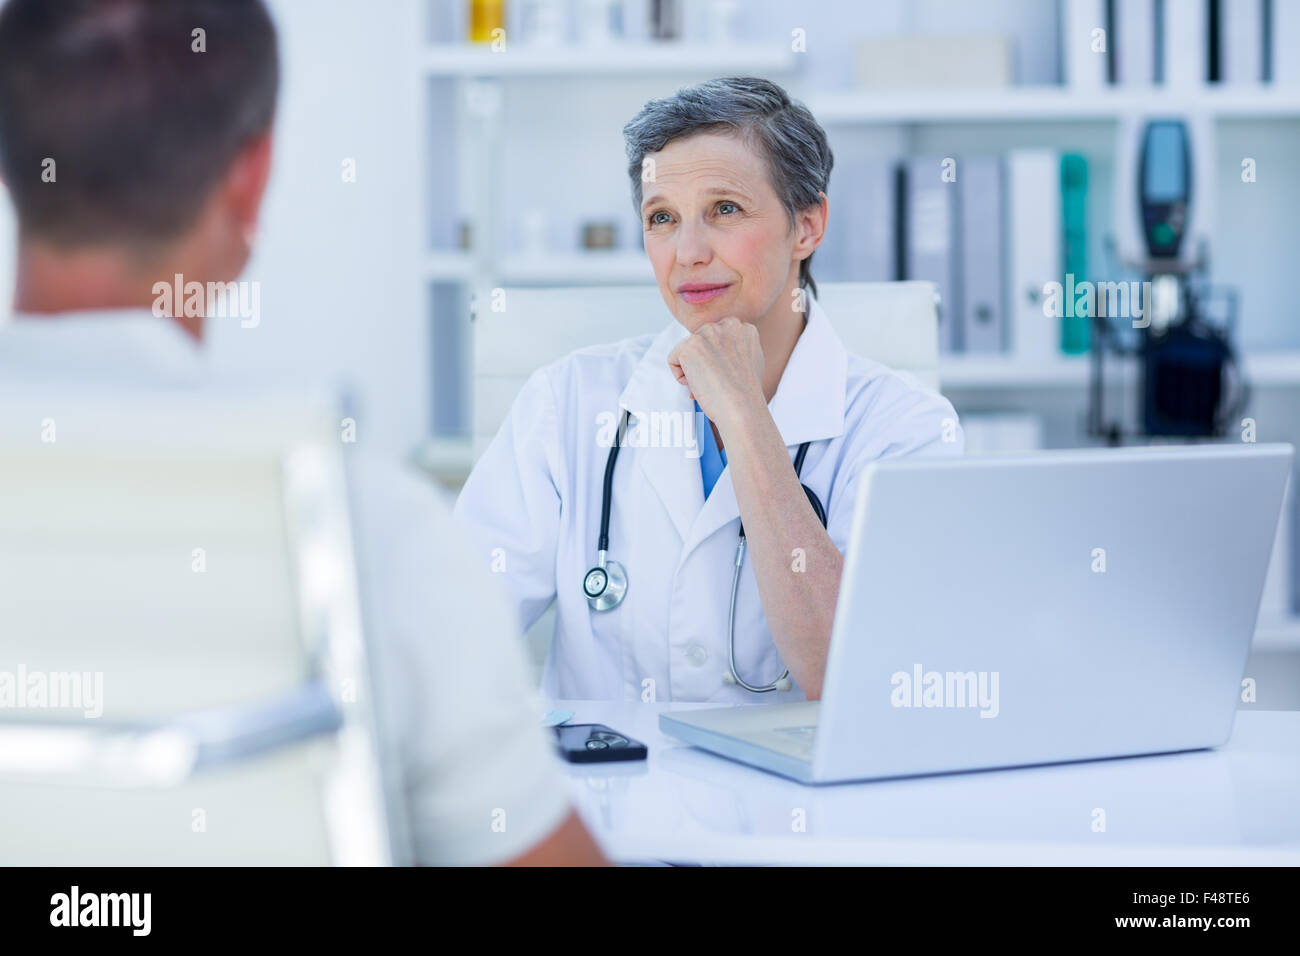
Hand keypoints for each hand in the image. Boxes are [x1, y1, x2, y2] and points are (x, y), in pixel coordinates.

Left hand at [666, 316, 765, 432]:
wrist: (742, 408)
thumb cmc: (746, 394)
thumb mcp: (751, 361)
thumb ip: (736, 348)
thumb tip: (718, 350)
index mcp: (743, 328)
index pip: (716, 339)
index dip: (716, 360)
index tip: (724, 375)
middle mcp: (727, 324)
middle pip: (700, 342)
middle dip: (703, 363)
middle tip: (715, 382)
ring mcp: (708, 333)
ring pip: (687, 350)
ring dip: (693, 369)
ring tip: (708, 384)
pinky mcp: (690, 346)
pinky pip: (673, 359)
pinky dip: (680, 376)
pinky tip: (697, 385)